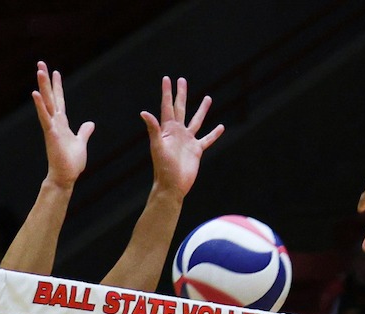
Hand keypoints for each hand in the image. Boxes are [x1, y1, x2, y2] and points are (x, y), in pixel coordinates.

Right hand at [31, 62, 92, 187]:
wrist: (65, 176)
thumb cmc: (71, 161)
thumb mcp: (81, 142)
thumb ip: (84, 132)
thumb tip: (90, 123)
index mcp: (62, 123)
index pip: (59, 100)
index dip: (58, 87)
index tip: (56, 72)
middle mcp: (54, 122)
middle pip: (50, 97)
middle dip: (46, 81)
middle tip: (41, 63)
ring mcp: (51, 127)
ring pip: (46, 103)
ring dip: (42, 87)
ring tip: (39, 71)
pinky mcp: (51, 134)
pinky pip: (45, 117)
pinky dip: (40, 106)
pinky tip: (35, 94)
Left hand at [142, 76, 221, 198]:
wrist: (172, 184)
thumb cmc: (162, 167)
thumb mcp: (157, 146)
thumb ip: (153, 129)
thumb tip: (144, 113)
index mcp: (167, 129)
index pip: (167, 106)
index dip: (167, 92)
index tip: (167, 79)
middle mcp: (177, 132)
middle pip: (180, 108)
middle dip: (181, 94)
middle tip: (182, 80)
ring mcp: (188, 140)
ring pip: (196, 120)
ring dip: (202, 109)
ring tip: (208, 97)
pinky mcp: (197, 150)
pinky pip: (207, 139)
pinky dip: (214, 133)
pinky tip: (220, 126)